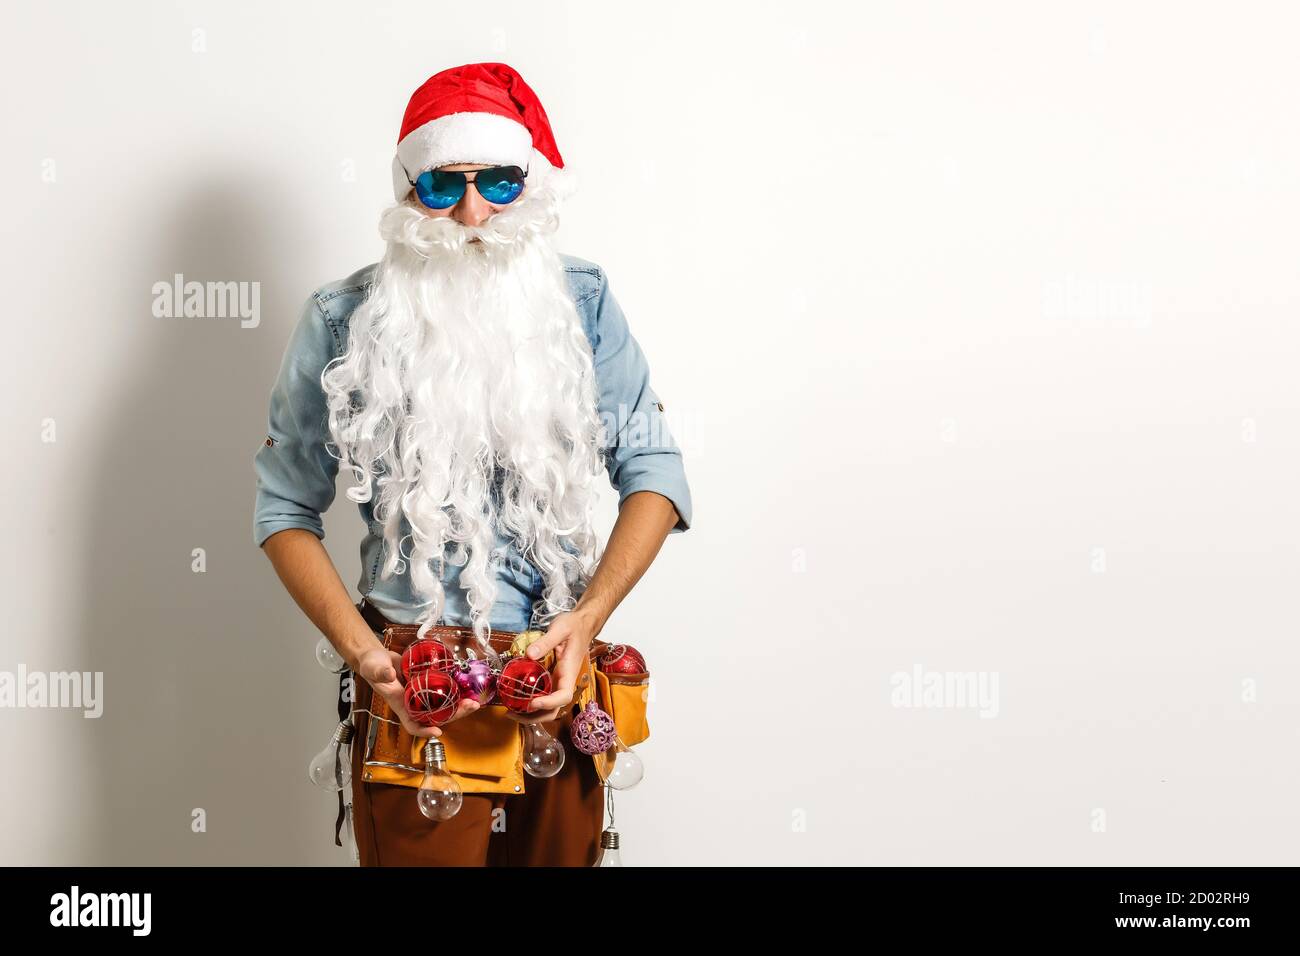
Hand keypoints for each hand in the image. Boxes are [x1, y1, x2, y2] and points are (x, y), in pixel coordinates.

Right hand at [355, 645, 479, 736]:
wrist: (378, 657)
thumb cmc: (372, 665)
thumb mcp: (373, 667)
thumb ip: (379, 671)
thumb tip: (389, 674)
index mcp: (400, 704)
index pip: (412, 724)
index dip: (424, 731)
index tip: (437, 732)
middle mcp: (413, 702)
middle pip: (435, 716)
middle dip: (454, 715)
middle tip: (470, 707)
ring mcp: (421, 693)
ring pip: (442, 704)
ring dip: (458, 704)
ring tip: (474, 701)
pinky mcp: (427, 682)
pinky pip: (442, 689)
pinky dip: (455, 689)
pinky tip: (466, 686)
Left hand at [507, 610, 599, 723]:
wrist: (582, 624)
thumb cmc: (574, 626)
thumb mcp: (560, 629)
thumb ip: (545, 642)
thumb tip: (529, 655)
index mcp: (569, 672)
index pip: (564, 695)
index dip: (549, 703)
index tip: (533, 703)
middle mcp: (565, 681)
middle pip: (555, 709)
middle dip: (535, 717)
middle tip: (512, 714)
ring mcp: (559, 682)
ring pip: (549, 707)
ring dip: (531, 714)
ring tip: (511, 712)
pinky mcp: (553, 679)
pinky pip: (544, 696)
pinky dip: (531, 704)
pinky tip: (517, 701)